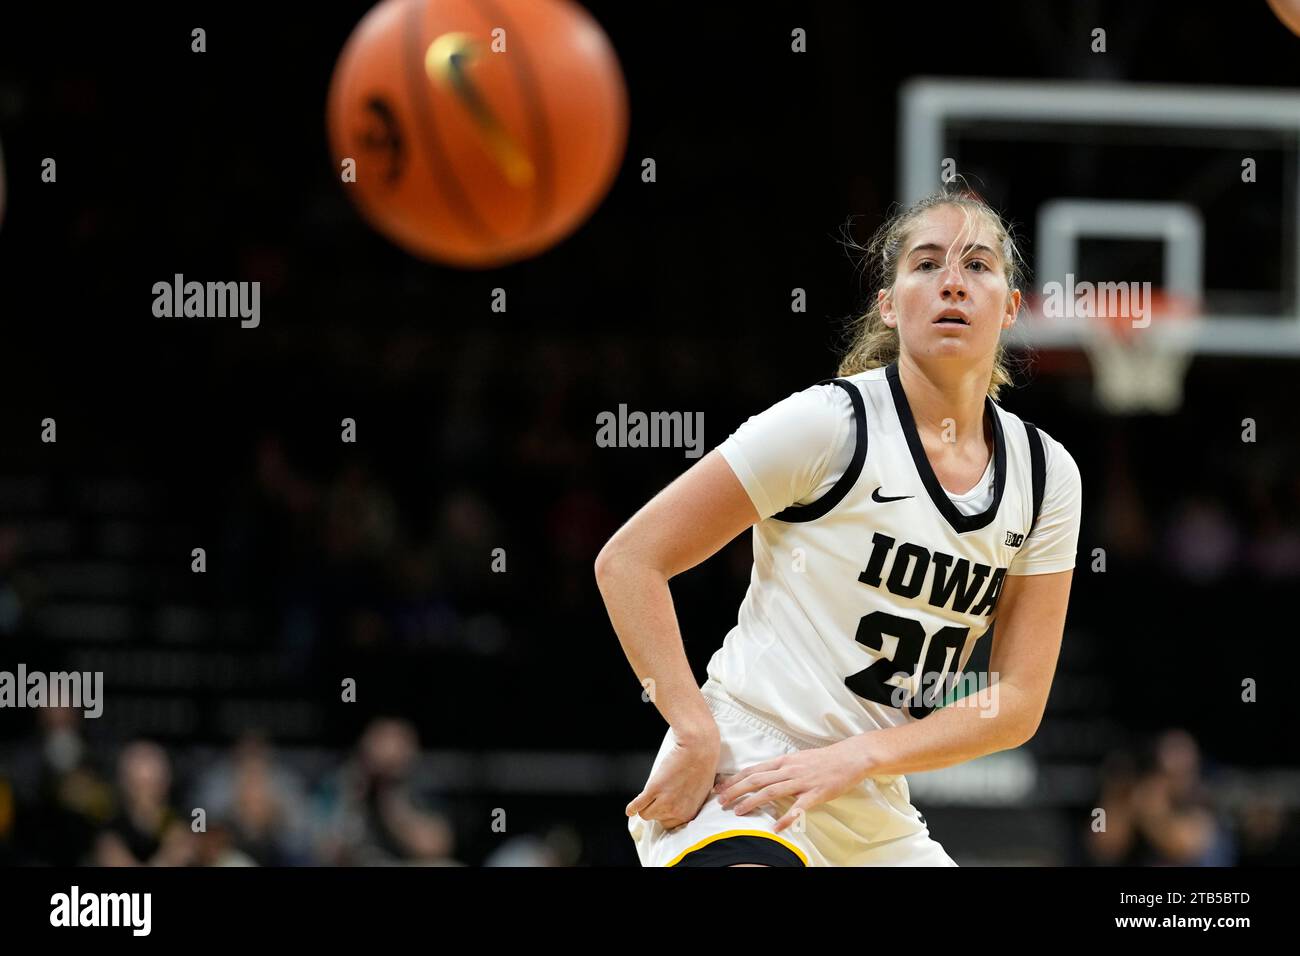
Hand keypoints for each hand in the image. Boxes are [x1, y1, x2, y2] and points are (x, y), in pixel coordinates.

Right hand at [626, 725, 720, 830]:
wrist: (699, 751)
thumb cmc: (703, 768)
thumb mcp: (699, 793)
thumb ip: (687, 804)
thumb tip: (678, 807)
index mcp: (688, 814)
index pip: (670, 825)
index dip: (666, 815)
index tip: (664, 809)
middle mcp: (676, 811)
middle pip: (657, 819)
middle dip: (657, 810)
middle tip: (660, 797)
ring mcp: (664, 801)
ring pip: (645, 813)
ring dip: (646, 806)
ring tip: (649, 797)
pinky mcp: (654, 788)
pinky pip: (638, 805)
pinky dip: (632, 807)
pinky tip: (630, 809)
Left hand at [714, 739, 864, 832]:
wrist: (850, 757)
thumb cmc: (823, 759)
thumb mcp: (797, 759)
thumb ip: (780, 768)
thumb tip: (763, 776)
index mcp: (783, 761)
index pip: (753, 770)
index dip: (734, 779)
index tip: (719, 787)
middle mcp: (789, 770)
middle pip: (756, 780)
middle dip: (736, 790)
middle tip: (720, 801)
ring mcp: (802, 782)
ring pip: (771, 791)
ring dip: (752, 802)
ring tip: (738, 811)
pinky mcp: (816, 793)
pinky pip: (798, 807)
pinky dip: (786, 818)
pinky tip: (776, 827)